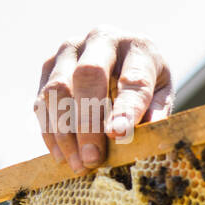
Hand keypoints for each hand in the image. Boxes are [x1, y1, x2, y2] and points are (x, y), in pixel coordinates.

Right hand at [33, 26, 173, 173]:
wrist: (123, 57)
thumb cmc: (148, 82)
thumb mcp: (162, 95)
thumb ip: (156, 113)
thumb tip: (146, 137)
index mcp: (138, 47)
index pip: (133, 79)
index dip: (125, 108)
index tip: (118, 135)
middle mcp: (102, 40)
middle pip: (88, 76)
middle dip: (88, 122)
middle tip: (92, 158)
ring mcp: (70, 50)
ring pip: (58, 89)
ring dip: (65, 131)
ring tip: (78, 164)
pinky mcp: (49, 65)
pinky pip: (42, 100)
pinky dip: (50, 131)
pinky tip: (62, 155)